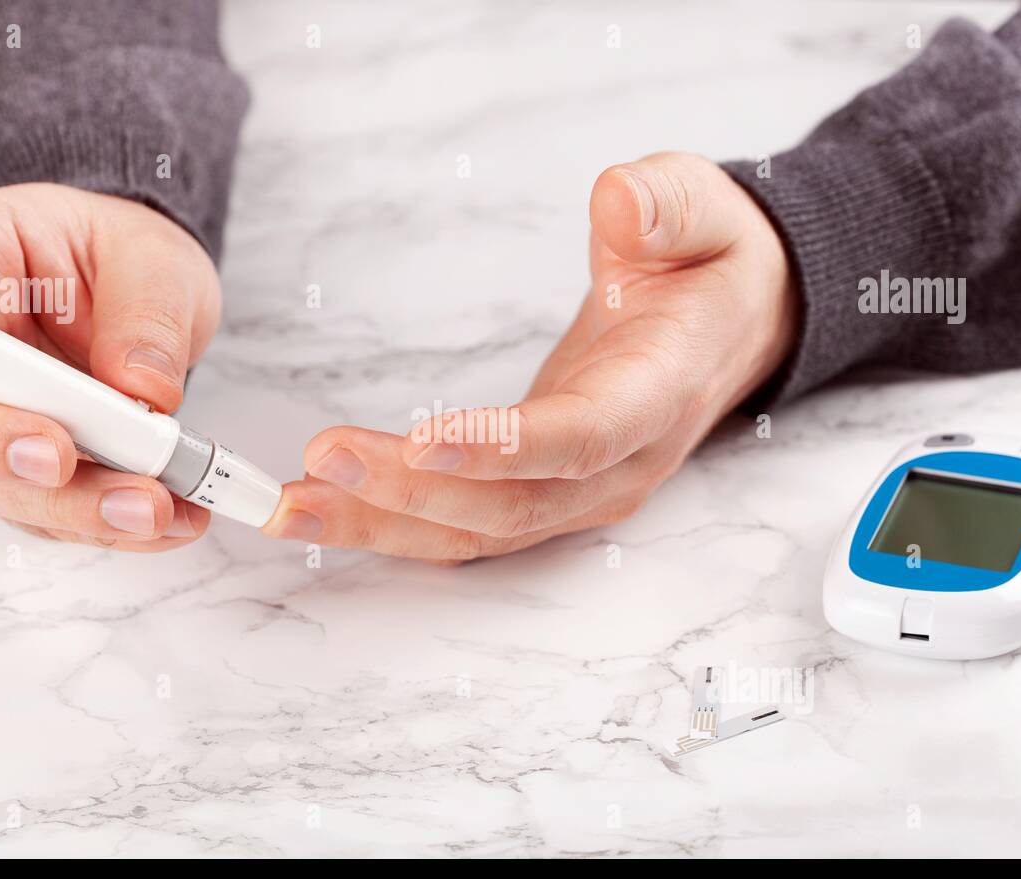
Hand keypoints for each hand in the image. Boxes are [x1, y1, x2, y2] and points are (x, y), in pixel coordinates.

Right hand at [0, 183, 220, 549]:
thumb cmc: (128, 263)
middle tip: (58, 458)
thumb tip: (143, 390)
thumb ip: (149, 314)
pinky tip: (168, 518)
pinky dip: (107, 523)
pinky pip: (43, 509)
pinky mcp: (14, 468)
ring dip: (66, 503)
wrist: (152, 307)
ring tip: (148, 507)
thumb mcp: (158, 262)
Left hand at [263, 153, 799, 560]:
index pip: (585, 436)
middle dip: (411, 493)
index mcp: (661, 391)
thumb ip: (667, 205)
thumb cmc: (707, 267)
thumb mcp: (704, 208)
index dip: (504, 446)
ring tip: (292, 506)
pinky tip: (324, 507)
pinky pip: (464, 527)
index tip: (419, 439)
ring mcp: (580, 491)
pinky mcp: (541, 494)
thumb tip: (618, 203)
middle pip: (511, 505)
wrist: (729, 324)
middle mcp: (621, 464)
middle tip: (321, 461)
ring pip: (476, 532)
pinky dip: (392, 524)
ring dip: (382, 525)